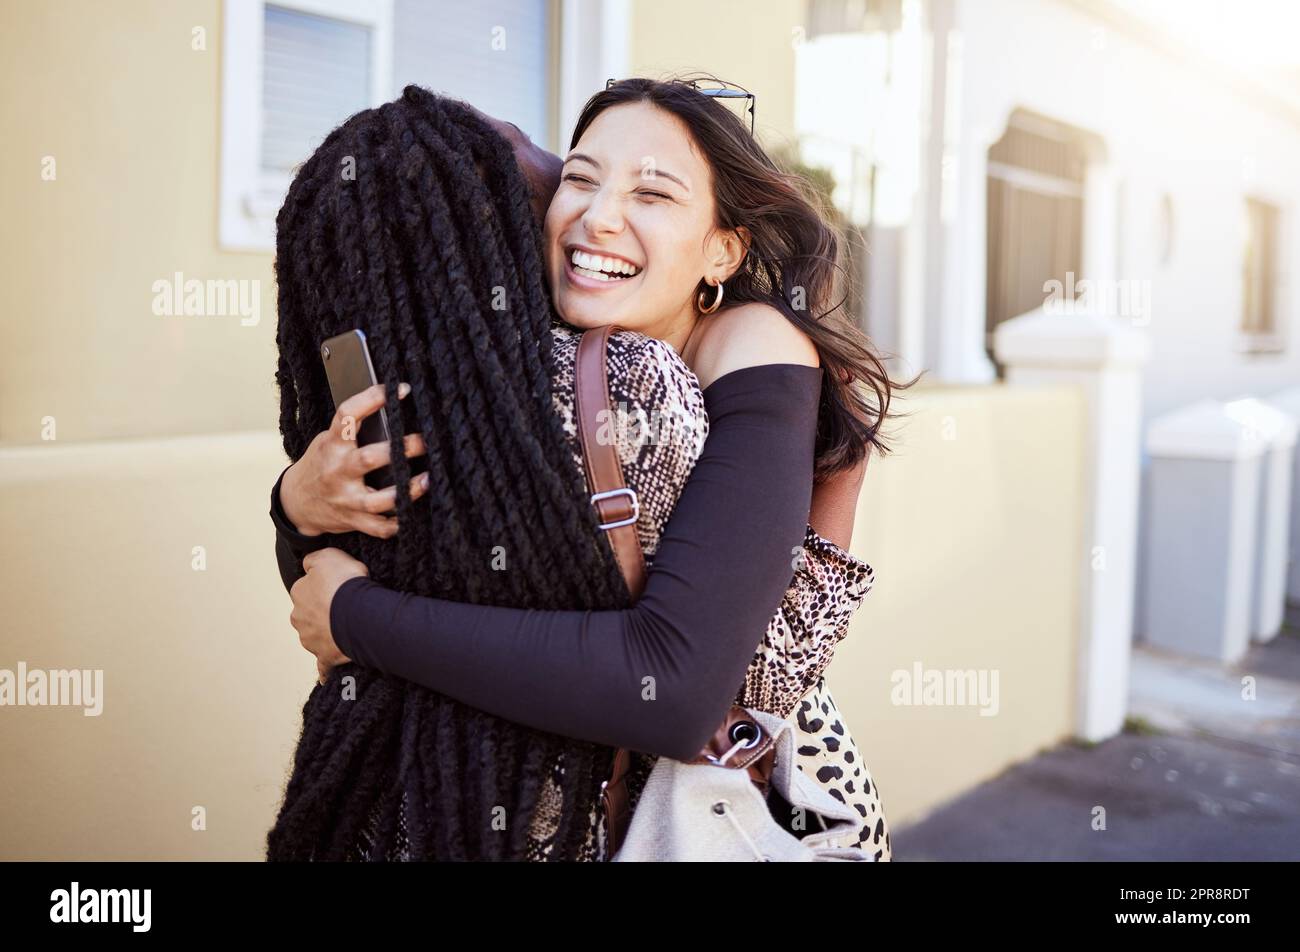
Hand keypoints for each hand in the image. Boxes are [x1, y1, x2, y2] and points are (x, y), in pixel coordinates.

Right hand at [280, 382, 429, 537]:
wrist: (297, 502)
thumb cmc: (322, 464)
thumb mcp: (329, 440)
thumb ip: (353, 430)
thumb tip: (393, 409)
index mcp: (332, 444)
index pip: (348, 414)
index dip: (372, 398)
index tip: (399, 389)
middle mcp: (338, 471)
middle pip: (369, 458)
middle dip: (400, 449)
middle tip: (425, 441)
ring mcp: (346, 498)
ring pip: (378, 500)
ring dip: (405, 491)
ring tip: (426, 480)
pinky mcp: (353, 520)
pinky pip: (379, 527)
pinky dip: (397, 523)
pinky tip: (412, 513)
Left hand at [289, 547, 367, 672]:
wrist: (359, 614)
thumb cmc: (345, 584)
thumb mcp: (328, 556)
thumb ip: (313, 560)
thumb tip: (307, 566)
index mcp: (299, 594)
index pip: (306, 588)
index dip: (323, 587)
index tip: (338, 587)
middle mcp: (299, 618)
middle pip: (309, 614)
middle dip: (322, 613)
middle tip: (344, 608)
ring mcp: (311, 640)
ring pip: (316, 636)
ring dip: (327, 634)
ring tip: (348, 629)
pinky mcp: (325, 657)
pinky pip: (323, 666)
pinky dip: (325, 670)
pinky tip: (328, 674)